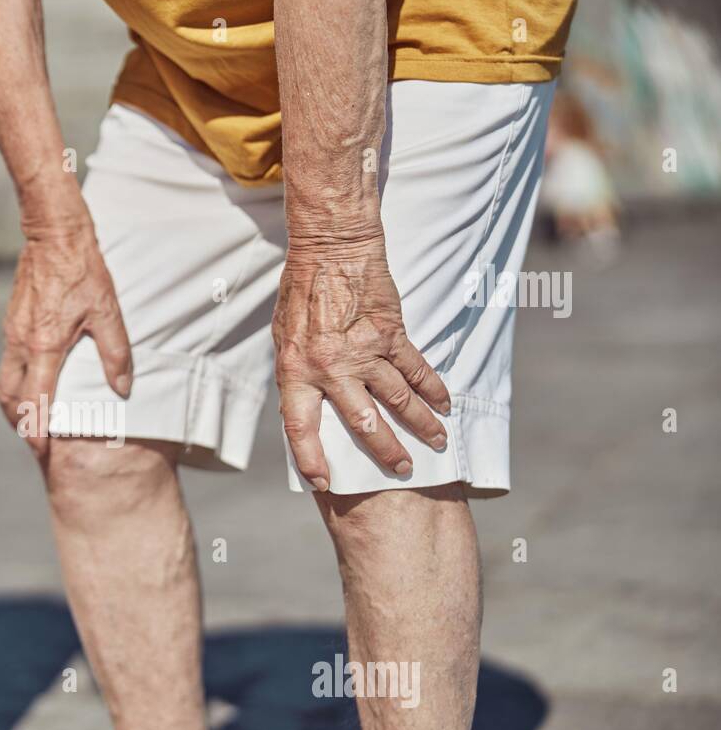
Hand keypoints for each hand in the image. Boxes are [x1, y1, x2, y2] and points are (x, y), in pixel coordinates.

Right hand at [0, 223, 131, 461]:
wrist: (54, 234)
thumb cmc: (83, 270)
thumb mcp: (108, 311)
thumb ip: (116, 352)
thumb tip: (123, 388)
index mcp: (44, 346)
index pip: (33, 401)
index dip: (36, 430)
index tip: (41, 449)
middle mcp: (21, 343)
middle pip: (9, 398)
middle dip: (20, 424)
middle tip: (36, 441)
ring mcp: (12, 332)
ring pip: (4, 381)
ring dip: (16, 405)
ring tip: (33, 420)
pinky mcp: (12, 322)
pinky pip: (8, 362)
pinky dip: (17, 382)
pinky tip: (35, 383)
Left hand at [273, 238, 451, 490]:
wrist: (330, 247)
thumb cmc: (300, 292)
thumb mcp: (283, 339)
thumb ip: (297, 375)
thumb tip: (306, 408)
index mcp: (297, 370)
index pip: (301, 427)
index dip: (310, 458)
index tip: (322, 482)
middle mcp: (332, 367)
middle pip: (364, 423)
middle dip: (386, 451)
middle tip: (402, 471)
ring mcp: (366, 351)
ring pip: (399, 399)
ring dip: (420, 425)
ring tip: (437, 444)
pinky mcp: (391, 334)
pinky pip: (417, 368)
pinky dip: (434, 388)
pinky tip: (446, 405)